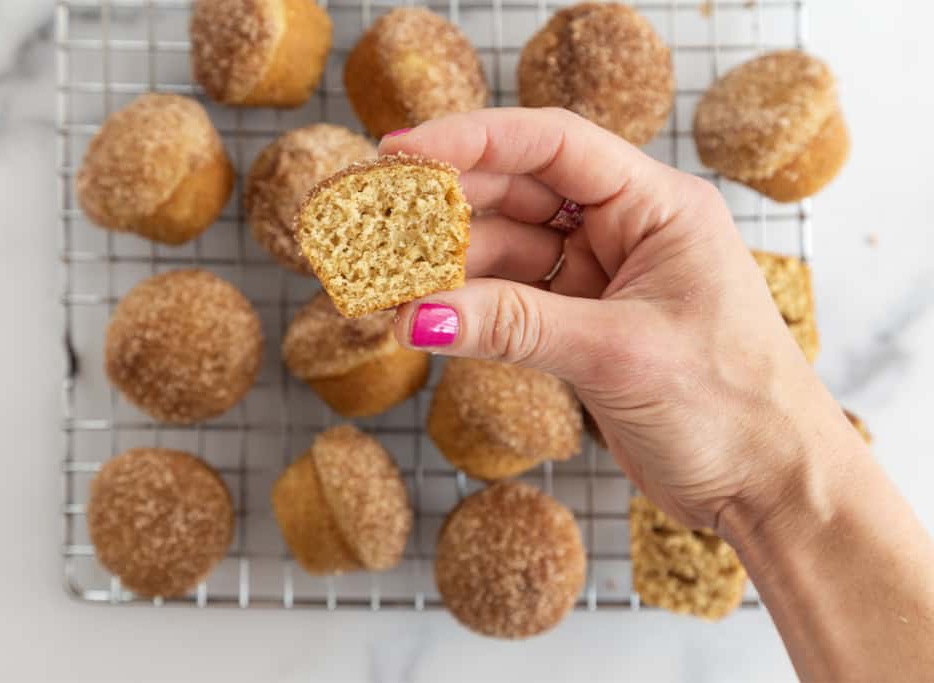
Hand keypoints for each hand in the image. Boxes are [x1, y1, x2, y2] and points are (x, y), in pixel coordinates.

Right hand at [380, 107, 858, 531]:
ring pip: (506, 251)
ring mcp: (603, 279)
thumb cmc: (734, 408)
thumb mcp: (619, 354)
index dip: (473, 139)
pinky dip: (468, 309)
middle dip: (445, 207)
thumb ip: (515, 327)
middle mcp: (627, 231)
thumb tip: (421, 314)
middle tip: (374, 222)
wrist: (768, 486)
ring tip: (386, 285)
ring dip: (447, 266)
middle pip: (518, 193)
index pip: (554, 145)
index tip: (403, 151)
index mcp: (658, 207)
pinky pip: (512, 302)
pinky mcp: (584, 326)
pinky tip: (424, 316)